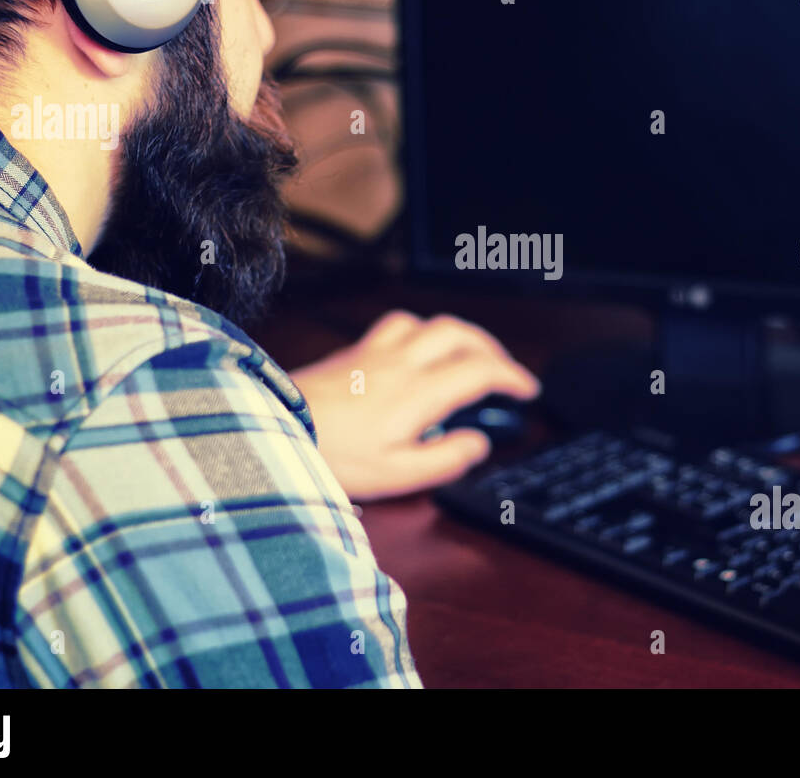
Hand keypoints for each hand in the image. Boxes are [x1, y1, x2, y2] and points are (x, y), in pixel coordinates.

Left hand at [288, 310, 539, 501]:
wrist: (273, 430)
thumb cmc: (329, 456)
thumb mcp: (396, 475)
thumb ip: (444, 458)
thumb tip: (478, 443)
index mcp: (417, 393)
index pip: (480, 371)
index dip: (512, 376)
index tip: (526, 390)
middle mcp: (399, 363)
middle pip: (459, 334)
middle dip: (492, 348)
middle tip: (504, 371)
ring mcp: (373, 353)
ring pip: (429, 323)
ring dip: (458, 334)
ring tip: (468, 355)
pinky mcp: (350, 353)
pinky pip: (397, 325)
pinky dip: (421, 331)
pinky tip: (417, 349)